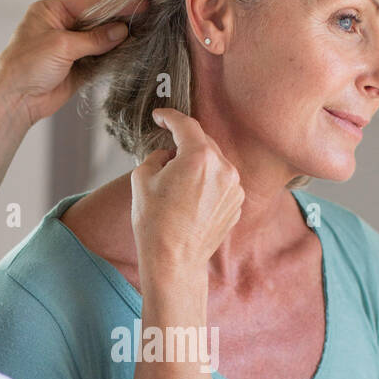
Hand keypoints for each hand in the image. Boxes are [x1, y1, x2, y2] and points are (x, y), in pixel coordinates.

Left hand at [0, 0, 144, 128]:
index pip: (91, 2)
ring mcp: (71, 47)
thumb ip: (93, 39)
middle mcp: (62, 25)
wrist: (14, 100)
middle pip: (98, 16)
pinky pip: (100, 57)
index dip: (118, 2)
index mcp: (52, 10)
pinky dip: (115, 55)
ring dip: (120, 36)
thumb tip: (121, 31)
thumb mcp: (60, 45)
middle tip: (147, 13)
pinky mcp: (77, 67)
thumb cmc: (25, 66)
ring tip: (144, 31)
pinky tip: (130, 50)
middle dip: (121, 15)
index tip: (141, 3)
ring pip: (101, 37)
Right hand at [130, 107, 243, 288]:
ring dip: (197, 164)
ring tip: (177, 184)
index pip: (185, 124)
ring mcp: (234, 187)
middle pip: (203, 142)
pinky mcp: (237, 204)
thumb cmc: (155, 223)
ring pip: (214, 162)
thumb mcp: (142, 179)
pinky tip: (190, 199)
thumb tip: (168, 155)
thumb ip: (156, 156)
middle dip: (184, 144)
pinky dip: (208, 182)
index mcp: (199, 157)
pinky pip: (222, 182)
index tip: (161, 117)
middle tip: (165, 155)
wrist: (174, 261)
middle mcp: (223, 168)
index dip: (170, 117)